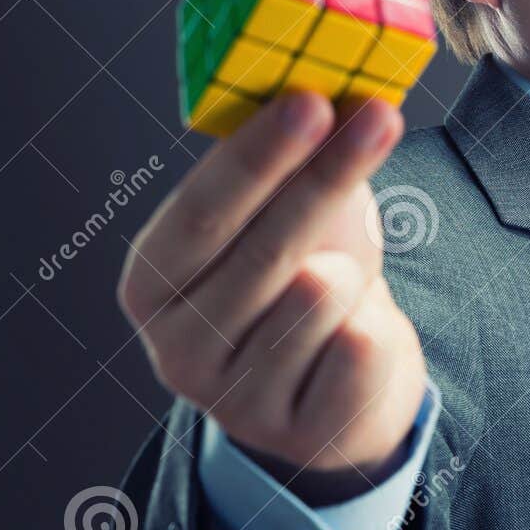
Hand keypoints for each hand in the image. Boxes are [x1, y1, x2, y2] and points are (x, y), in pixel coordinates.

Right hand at [118, 92, 427, 497]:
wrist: (337, 386)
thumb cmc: (302, 274)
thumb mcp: (281, 215)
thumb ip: (291, 162)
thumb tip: (339, 91)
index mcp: (151, 283)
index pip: (202, 211)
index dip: (259, 155)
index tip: (311, 101)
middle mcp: (177, 349)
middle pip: (265, 249)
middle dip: (328, 175)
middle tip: (379, 116)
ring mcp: (236, 403)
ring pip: (322, 296)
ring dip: (352, 272)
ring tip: (340, 285)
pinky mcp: (301, 437)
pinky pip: (362, 350)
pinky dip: (375, 328)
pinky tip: (352, 338)